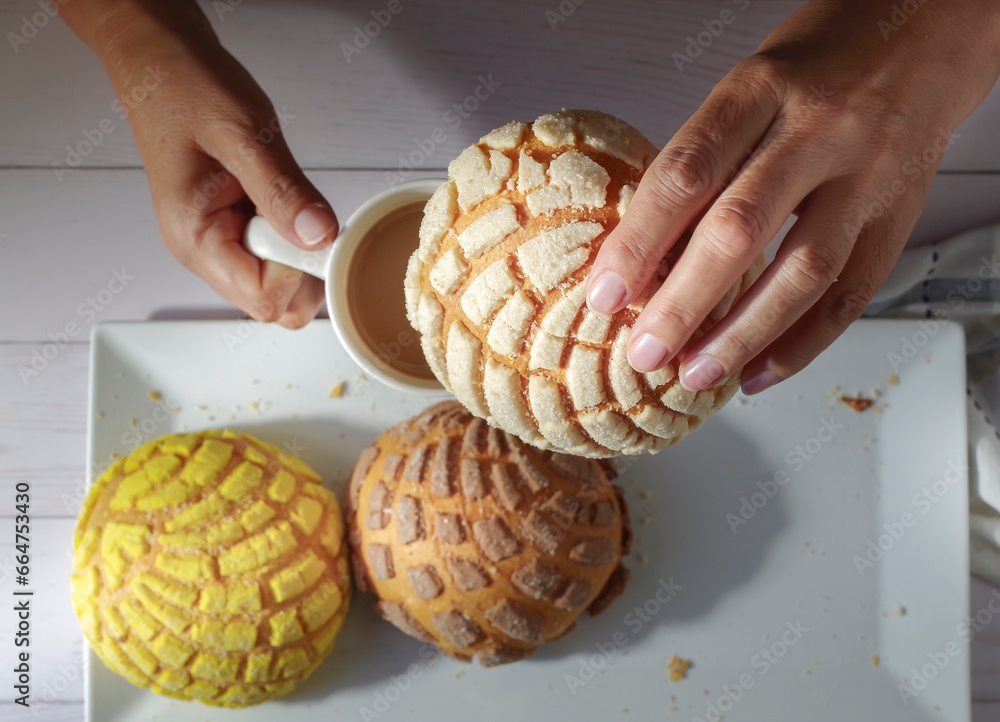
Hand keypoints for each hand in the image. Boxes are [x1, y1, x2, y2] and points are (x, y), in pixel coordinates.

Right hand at [63, 1, 335, 327]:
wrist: (161, 61)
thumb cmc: (187, 87)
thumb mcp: (243, 133)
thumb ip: (282, 189)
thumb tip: (319, 237)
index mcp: (196, 238)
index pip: (264, 298)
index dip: (299, 270)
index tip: (313, 229)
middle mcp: (202, 250)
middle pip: (274, 305)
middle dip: (305, 270)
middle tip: (307, 214)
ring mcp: (216, 242)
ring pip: (278, 285)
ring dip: (301, 252)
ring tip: (290, 199)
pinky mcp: (231, 229)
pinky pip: (275, 256)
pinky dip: (294, 237)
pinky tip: (285, 200)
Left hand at [585, 0, 999, 392]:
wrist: (922, 32)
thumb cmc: (817, 63)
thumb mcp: (747, 87)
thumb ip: (703, 160)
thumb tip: (643, 256)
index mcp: (761, 90)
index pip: (686, 174)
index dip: (639, 242)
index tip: (605, 294)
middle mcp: (818, 131)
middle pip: (739, 230)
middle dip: (683, 304)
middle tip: (646, 351)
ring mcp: (867, 175)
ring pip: (802, 272)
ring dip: (742, 335)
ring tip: (696, 373)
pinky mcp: (898, 216)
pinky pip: (852, 294)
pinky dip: (803, 344)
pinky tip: (759, 372)